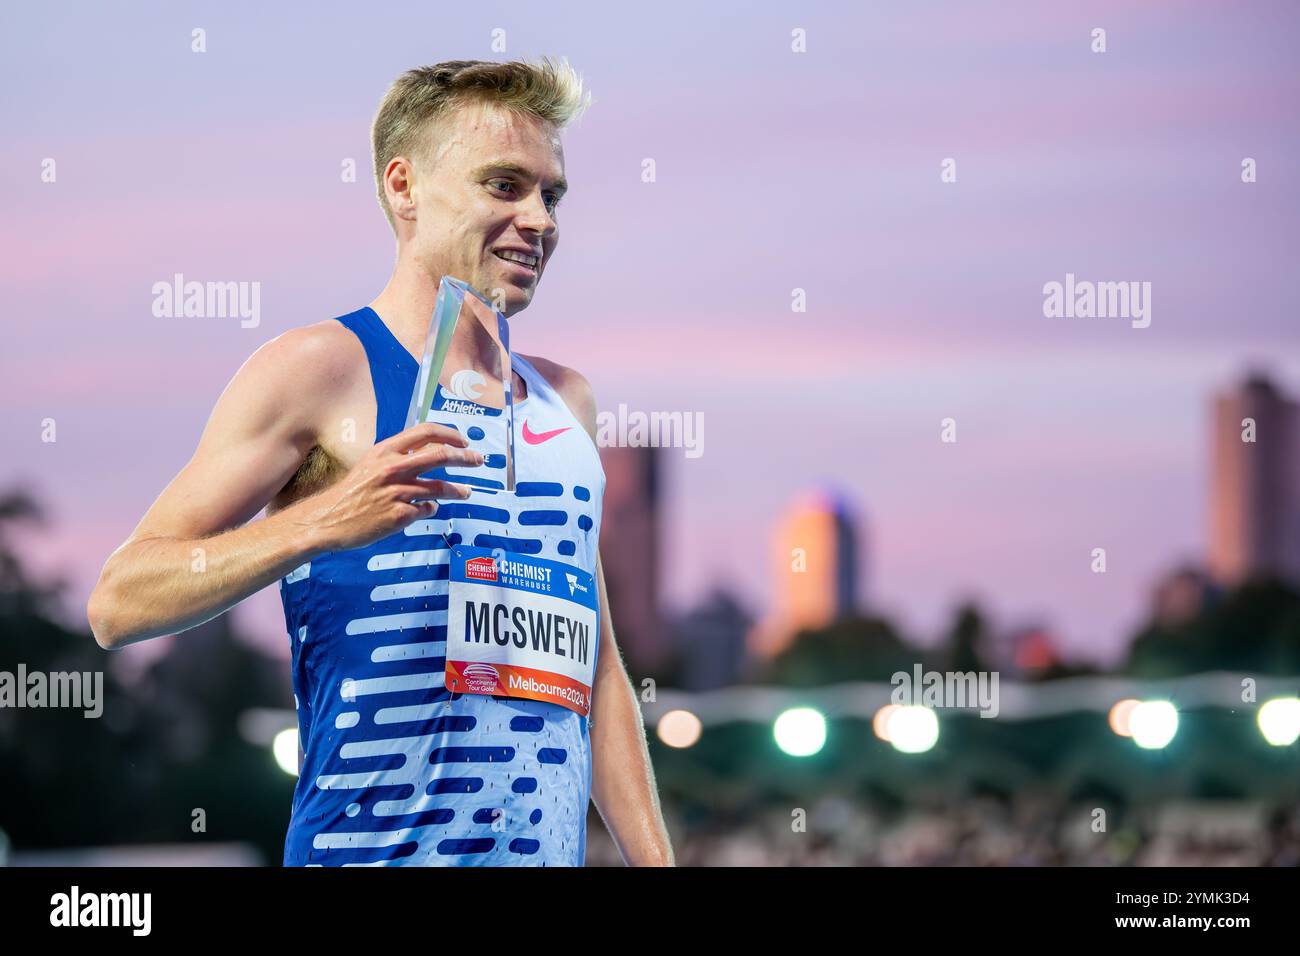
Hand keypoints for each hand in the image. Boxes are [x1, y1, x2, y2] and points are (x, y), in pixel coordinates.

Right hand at [300, 422, 481, 550]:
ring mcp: (397, 492)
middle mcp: (393, 468)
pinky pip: (427, 509)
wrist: (328, 519)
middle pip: (441, 456)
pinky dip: (431, 509)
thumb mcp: (371, 463)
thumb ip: (399, 456)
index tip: (464, 440)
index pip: (426, 432)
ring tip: (466, 492)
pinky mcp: (399, 515)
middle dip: (466, 457)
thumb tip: (429, 453)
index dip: (450, 434)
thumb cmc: (352, 491)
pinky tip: (429, 509)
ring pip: (441, 488)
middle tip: (478, 460)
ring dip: (458, 490)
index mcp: (386, 451)